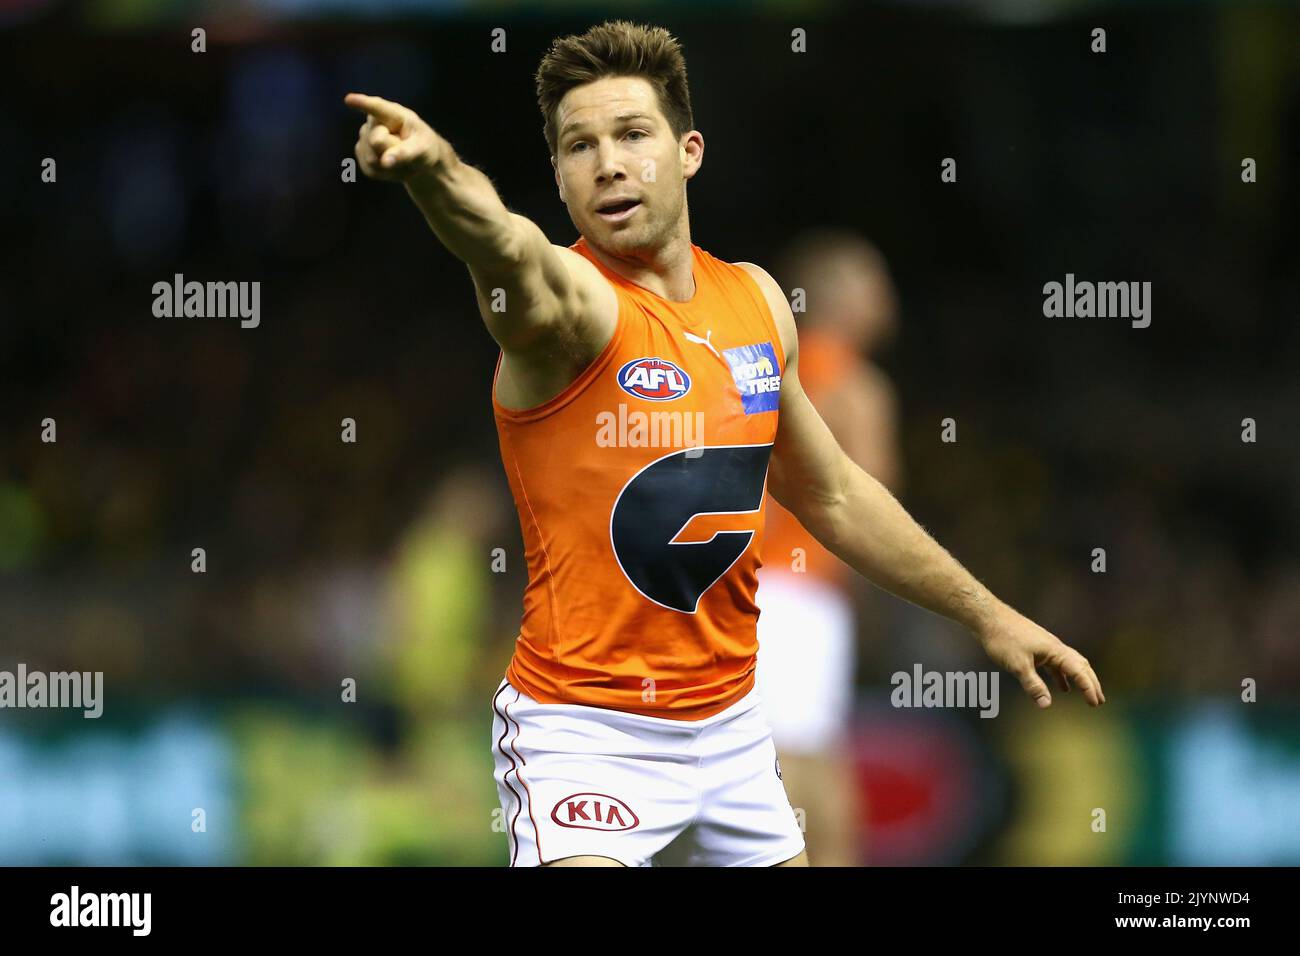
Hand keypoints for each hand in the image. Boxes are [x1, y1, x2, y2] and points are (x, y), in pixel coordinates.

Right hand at [344, 92, 444, 182]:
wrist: (418, 158)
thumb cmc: (423, 146)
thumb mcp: (422, 149)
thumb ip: (405, 153)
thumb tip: (384, 162)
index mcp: (393, 113)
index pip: (377, 107)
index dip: (362, 103)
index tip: (349, 100)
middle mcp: (374, 122)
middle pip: (375, 142)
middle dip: (392, 152)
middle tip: (407, 151)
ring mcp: (364, 137)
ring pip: (371, 159)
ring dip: (390, 167)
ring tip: (401, 159)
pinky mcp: (361, 153)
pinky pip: (370, 170)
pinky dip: (384, 174)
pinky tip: (392, 166)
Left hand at [974, 602, 1104, 708]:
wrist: (989, 618)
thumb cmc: (1004, 639)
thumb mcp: (1018, 666)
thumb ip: (1033, 686)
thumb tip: (1046, 704)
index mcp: (1055, 650)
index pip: (1079, 671)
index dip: (1088, 688)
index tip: (1095, 704)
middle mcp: (1055, 647)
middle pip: (1080, 666)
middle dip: (1091, 683)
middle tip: (1099, 701)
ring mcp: (1046, 646)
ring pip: (1069, 664)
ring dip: (1079, 679)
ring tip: (1086, 694)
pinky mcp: (1036, 647)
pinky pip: (1056, 664)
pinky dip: (1062, 676)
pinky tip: (1061, 687)